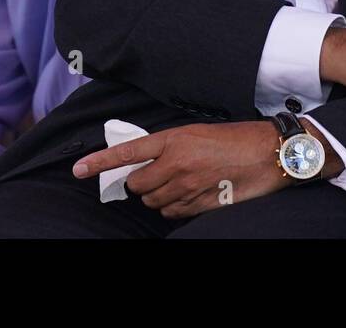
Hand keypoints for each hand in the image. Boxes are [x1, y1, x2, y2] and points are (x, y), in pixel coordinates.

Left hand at [71, 121, 307, 218]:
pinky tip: (191, 195)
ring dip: (159, 196)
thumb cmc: (236, 138)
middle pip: (137, 185)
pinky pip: (172, 213)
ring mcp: (187, 186)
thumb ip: (170, 146)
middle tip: (160, 175)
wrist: (268, 153)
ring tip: (181, 183)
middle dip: (142, 183)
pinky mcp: (199, 204)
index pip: (127, 152)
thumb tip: (147, 163)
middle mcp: (176, 163)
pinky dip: (175, 207)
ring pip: (153, 201)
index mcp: (174, 139)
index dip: (99, 162)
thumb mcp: (198, 133)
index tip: (78, 169)